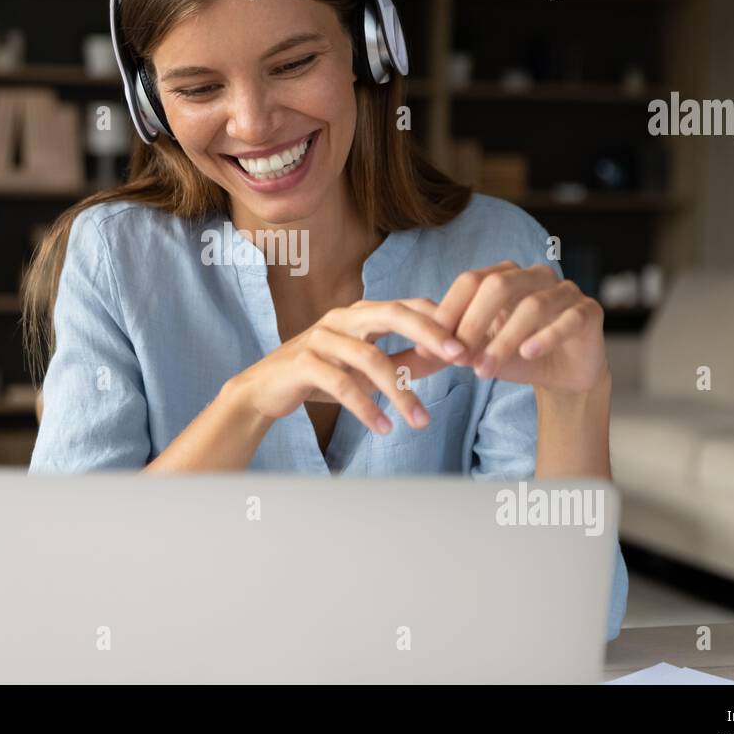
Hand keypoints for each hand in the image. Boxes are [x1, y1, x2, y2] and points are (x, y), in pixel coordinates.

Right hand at [225, 299, 467, 434]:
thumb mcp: (364, 367)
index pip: (408, 305)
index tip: (469, 344)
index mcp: (360, 313)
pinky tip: (383, 427)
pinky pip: (342, 384)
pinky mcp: (304, 362)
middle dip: (430, 334)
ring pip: (371, 358)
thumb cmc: (319, 375)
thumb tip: (447, 359)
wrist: (264, 390)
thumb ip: (402, 360)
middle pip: (393, 314)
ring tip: (420, 421)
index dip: (440, 321)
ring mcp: (321, 337)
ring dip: (400, 392)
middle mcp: (342, 318)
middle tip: (460, 357)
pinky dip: (366, 407)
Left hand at [396, 260, 607, 394]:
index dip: (449, 311)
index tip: (431, 345)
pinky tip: (528, 353)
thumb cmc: (517, 357)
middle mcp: (533, 276)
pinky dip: (546, 336)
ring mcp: (564, 290)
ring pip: (532, 305)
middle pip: (498, 285)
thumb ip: (453, 349)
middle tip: (458, 357)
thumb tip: (416, 352)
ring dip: (504, 340)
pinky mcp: (589, 311)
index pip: (470, 281)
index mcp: (503, 276)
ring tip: (485, 370)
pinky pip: (568, 319)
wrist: (563, 376)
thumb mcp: (480, 353)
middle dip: (473, 322)